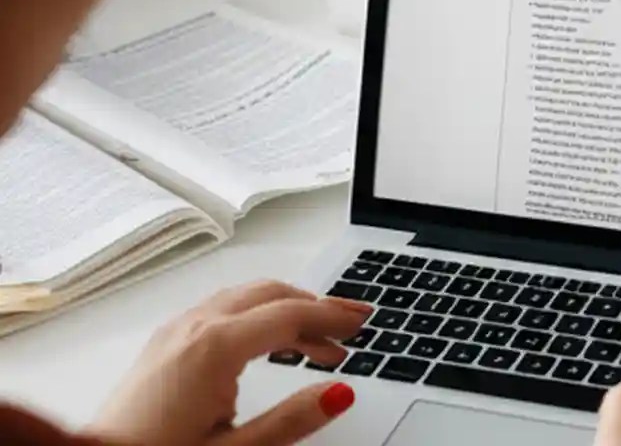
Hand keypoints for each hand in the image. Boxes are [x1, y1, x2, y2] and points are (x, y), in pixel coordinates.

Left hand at [90, 280, 371, 445]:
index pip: (291, 313)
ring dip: (288, 309)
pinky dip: (259, 315)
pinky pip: (223, 309)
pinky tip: (271, 341)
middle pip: (271, 294)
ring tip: (320, 340)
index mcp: (215, 346)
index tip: (363, 322)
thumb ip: (293, 419)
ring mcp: (175, 331)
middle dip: (317, 305)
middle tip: (352, 322)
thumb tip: (340, 392)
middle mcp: (193, 327)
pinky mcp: (164, 344)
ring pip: (247, 297)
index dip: (334, 316)